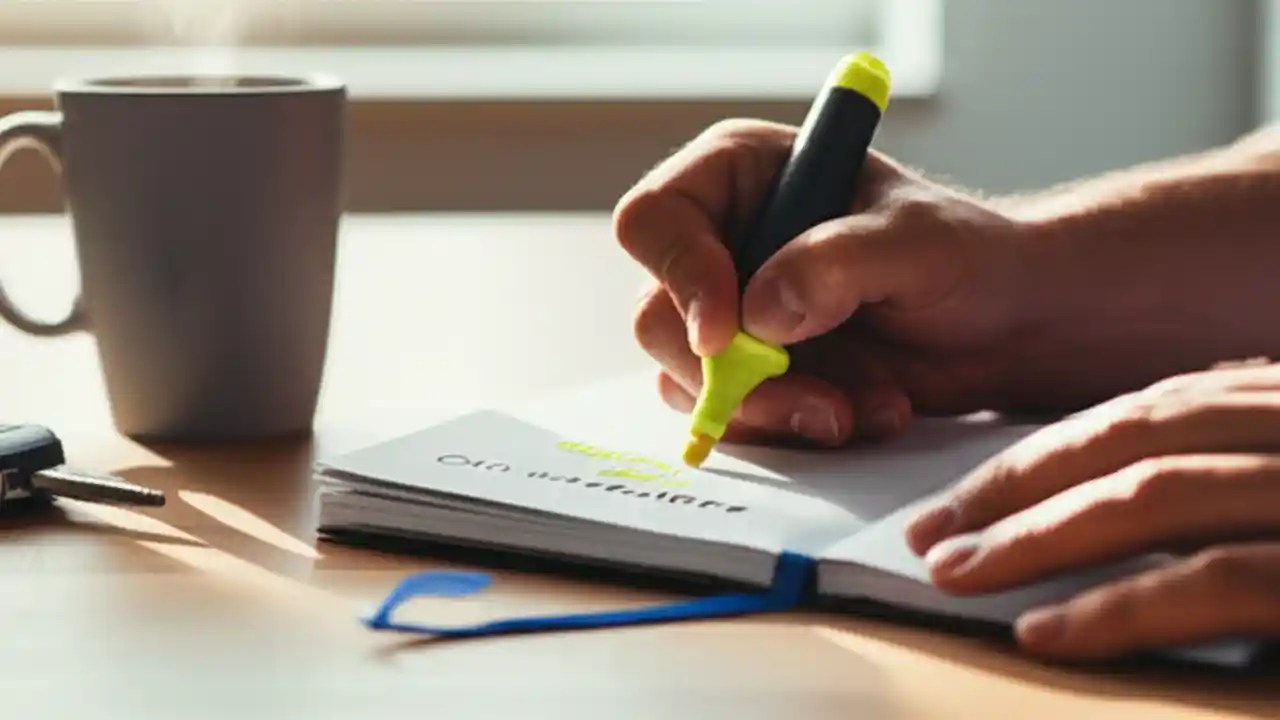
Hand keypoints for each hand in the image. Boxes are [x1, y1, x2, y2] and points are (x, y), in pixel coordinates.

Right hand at [613, 119, 1036, 445]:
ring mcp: (730, 316)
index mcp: (739, 176)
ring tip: (862, 407)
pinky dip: (796, 428)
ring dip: (774, 409)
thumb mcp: (917, 241)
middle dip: (733, 375)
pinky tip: (867, 412)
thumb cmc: (968, 256)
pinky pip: (735, 419)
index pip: (655, 220)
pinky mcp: (752, 375)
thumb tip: (758, 314)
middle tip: (817, 401)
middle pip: (656, 317)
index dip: (678, 276)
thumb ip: (837, 262)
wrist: (1008, 325)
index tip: (728, 335)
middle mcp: (719, 244)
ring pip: (689, 381)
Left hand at [906, 362, 1279, 660]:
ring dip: (1037, 538)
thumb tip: (1125, 494)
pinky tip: (1042, 633)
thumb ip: (1231, 474)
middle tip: (929, 535)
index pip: (1148, 416)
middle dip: (1016, 488)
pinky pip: (1216, 581)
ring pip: (1150, 497)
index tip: (963, 499)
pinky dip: (1120, 606)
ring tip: (955, 575)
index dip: (1042, 456)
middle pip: (1130, 442)